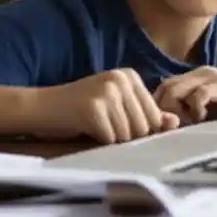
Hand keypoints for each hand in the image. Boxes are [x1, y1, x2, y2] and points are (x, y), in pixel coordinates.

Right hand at [38, 69, 180, 143]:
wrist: (42, 107)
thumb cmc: (80, 110)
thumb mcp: (116, 107)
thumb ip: (145, 114)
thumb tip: (175, 122)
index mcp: (129, 76)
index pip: (153, 117)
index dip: (138, 130)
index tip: (117, 124)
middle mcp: (120, 79)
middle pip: (143, 127)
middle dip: (125, 136)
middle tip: (103, 127)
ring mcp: (106, 92)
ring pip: (128, 135)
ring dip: (111, 140)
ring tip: (94, 126)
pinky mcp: (93, 108)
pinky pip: (110, 139)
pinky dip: (99, 141)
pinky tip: (85, 128)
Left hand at [155, 67, 216, 123]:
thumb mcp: (213, 113)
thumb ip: (192, 116)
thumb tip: (168, 129)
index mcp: (195, 79)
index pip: (162, 89)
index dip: (158, 109)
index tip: (166, 128)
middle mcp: (200, 73)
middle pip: (164, 88)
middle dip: (163, 111)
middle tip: (176, 128)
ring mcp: (212, 77)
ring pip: (175, 89)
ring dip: (176, 110)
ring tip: (189, 123)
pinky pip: (198, 93)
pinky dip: (195, 108)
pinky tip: (203, 119)